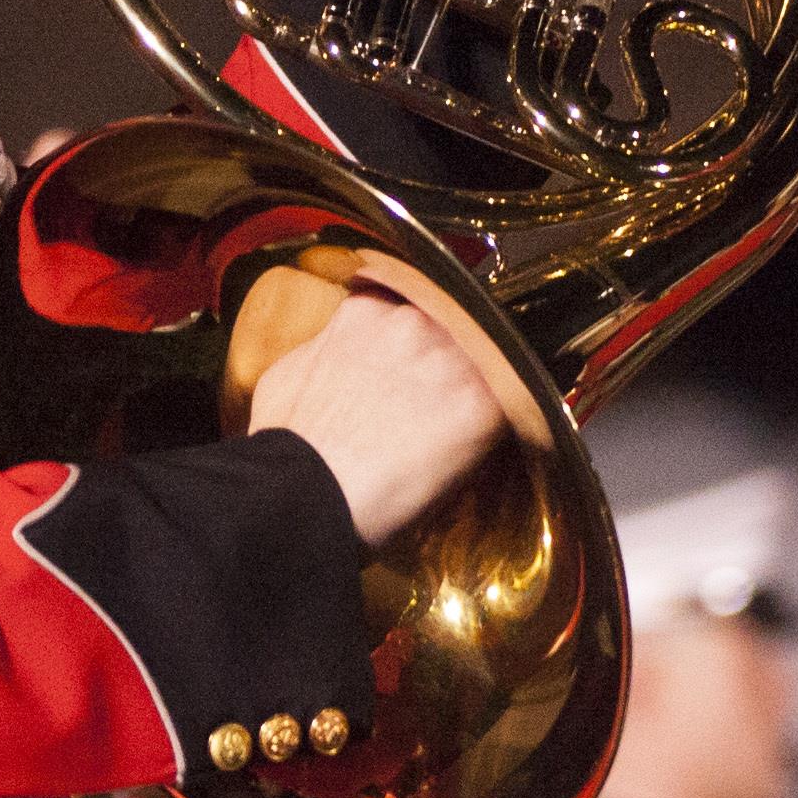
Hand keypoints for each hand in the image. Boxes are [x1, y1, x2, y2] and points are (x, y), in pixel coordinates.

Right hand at [248, 281, 510, 546]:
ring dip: (475, 388)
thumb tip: (336, 353)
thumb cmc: (290, 446)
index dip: (402, 339)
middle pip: (448, 328)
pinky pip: (511, 405)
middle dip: (441, 360)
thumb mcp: (286, 373)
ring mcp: (451, 360)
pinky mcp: (483, 406)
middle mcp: (413, 323)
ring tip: (451, 428)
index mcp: (365, 312)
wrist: (308, 493)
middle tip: (427, 400)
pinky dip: (500, 425)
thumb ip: (325, 348)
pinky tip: (477, 447)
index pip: (401, 304)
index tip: (402, 362)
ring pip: (485, 362)